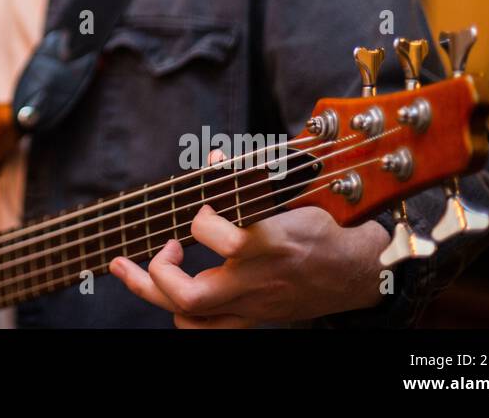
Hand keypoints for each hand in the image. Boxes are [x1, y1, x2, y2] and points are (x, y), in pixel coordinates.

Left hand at [110, 202, 390, 326]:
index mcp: (269, 246)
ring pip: (189, 316)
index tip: (205, 207)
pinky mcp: (250, 319)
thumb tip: (213, 158)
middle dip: (158, 270)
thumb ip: (248, 180)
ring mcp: (250, 306)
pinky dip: (179, 312)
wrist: (354, 274)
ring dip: (153, 292)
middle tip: (164, 244)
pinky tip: (166, 290)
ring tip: (134, 269)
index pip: (221, 240)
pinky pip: (204, 329)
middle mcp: (255, 283)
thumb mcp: (294, 198)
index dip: (202, 220)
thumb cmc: (323, 232)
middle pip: (191, 295)